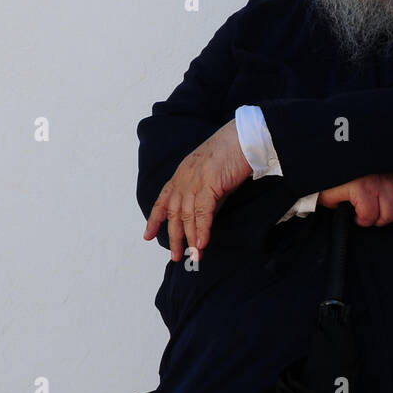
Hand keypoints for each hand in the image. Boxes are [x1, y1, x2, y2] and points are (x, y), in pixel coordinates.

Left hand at [143, 121, 252, 262]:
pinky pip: (203, 212)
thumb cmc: (232, 153)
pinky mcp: (210, 184)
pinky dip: (202, 229)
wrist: (244, 137)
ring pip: (187, 215)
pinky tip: (202, 244)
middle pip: (174, 212)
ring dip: (189, 239)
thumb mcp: (213, 176)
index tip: (148, 235)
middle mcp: (184, 178)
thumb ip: (206, 195)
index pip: (163, 199)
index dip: (155, 219)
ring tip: (193, 256)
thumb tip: (204, 217)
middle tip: (176, 256)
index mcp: (182, 174)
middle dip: (174, 236)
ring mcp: (195, 181)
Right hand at [317, 172, 392, 228]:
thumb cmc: (352, 177)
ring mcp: (378, 180)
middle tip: (381, 214)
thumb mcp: (380, 180)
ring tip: (366, 212)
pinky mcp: (361, 187)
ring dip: (376, 219)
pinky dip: (362, 219)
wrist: (324, 169)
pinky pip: (369, 215)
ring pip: (389, 214)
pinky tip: (355, 214)